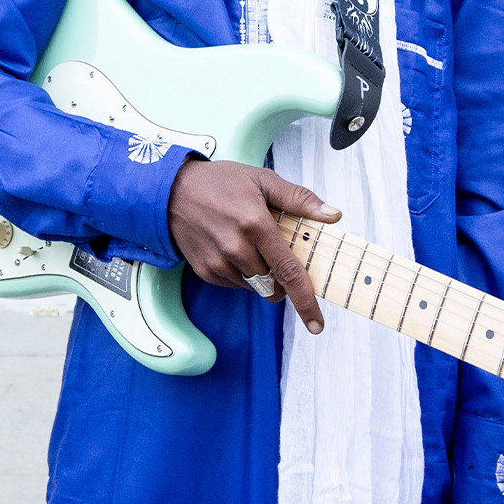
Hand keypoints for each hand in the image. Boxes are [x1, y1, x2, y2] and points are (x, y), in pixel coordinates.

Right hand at [164, 158, 334, 333]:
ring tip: (251, 244)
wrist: (170, 190)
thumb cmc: (219, 182)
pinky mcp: (205, 271)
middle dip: (283, 279)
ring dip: (262, 275)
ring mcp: (218, 262)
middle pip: (273, 284)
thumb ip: (299, 199)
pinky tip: (234, 249)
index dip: (305, 300)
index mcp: (255, 224)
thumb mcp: (262, 180)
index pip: (288, 271)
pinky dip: (243, 273)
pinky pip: (236, 284)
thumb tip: (333, 215)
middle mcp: (236, 248)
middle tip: (277, 254)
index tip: (317, 323)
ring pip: (255, 286)